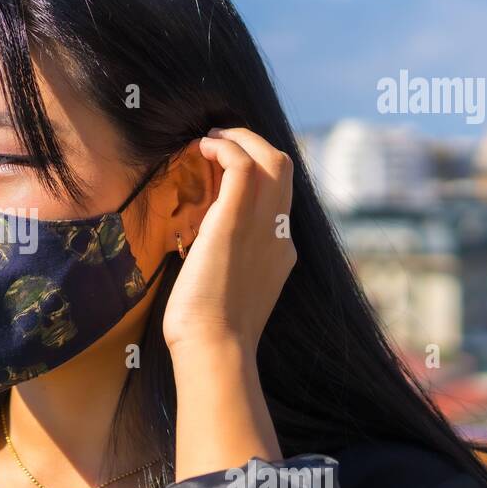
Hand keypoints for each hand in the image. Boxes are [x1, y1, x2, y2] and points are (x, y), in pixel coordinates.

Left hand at [161, 126, 296, 358]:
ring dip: (239, 140)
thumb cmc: (206, 333)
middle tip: (219, 141)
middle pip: (284, 169)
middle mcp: (278, 235)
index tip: (223, 167)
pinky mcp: (235, 222)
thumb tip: (202, 250)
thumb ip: (225, 265)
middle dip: (254, 146)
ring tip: (210, 138)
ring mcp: (262, 227)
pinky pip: (241, 165)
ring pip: (271, 159)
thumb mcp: (226, 291)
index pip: (278, 197)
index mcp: (279, 252)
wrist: (214, 349)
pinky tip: (202, 148)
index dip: (254, 173)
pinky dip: (225, 148)